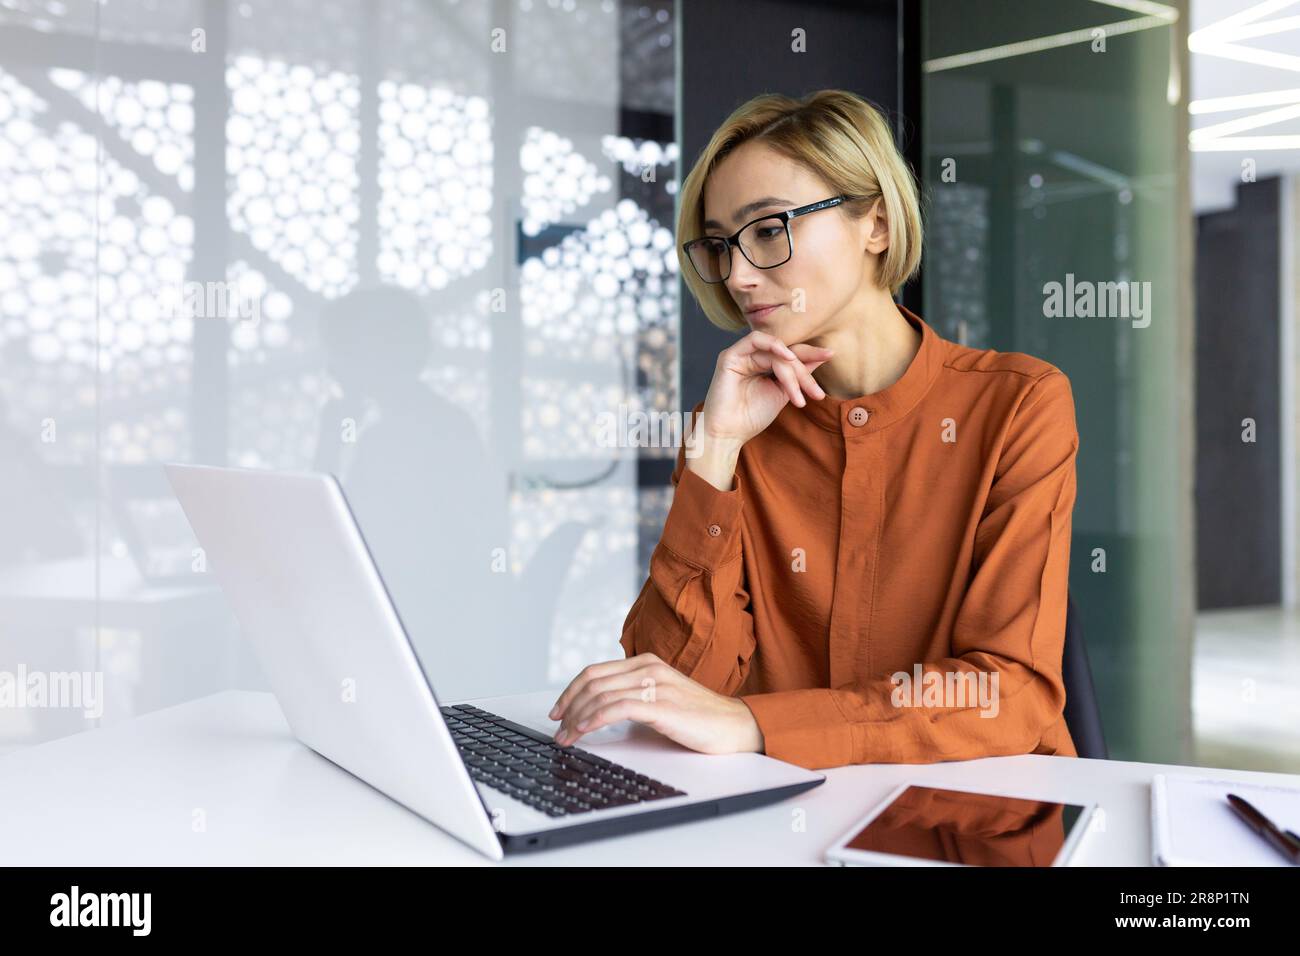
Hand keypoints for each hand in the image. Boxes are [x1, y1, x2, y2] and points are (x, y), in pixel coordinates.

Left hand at [547, 653, 764, 754]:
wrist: (735, 726)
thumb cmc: (699, 717)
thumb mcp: (661, 698)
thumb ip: (635, 695)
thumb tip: (600, 711)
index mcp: (647, 663)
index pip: (595, 671)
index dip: (570, 691)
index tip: (558, 711)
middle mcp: (649, 669)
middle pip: (592, 681)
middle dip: (568, 705)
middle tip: (557, 728)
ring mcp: (656, 686)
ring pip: (600, 695)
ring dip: (576, 718)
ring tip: (566, 737)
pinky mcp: (662, 706)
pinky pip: (617, 708)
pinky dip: (594, 719)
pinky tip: (584, 731)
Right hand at [696, 331, 833, 446]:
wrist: (729, 434)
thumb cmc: (751, 417)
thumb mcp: (783, 393)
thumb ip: (798, 375)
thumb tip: (821, 357)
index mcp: (761, 364)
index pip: (790, 354)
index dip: (810, 354)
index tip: (830, 355)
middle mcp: (751, 357)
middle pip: (786, 353)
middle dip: (803, 371)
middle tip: (816, 392)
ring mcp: (740, 354)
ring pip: (776, 352)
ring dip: (791, 369)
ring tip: (800, 391)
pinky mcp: (730, 355)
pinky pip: (756, 340)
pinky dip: (773, 345)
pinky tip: (787, 357)